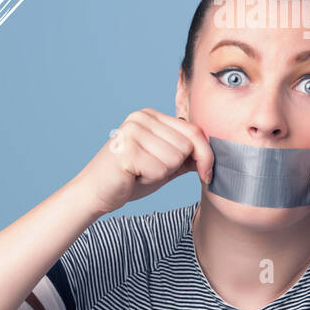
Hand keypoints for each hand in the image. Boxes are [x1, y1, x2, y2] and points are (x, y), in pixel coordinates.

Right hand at [73, 108, 213, 215]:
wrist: (95, 193)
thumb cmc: (131, 178)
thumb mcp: (165, 164)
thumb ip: (188, 156)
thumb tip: (214, 156)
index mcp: (151, 116)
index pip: (194, 131)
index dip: (205, 155)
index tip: (206, 174)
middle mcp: (141, 117)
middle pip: (187, 146)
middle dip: (175, 167)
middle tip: (149, 170)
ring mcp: (132, 131)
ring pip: (175, 159)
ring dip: (161, 174)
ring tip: (140, 172)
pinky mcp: (126, 150)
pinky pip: (161, 170)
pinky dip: (150, 180)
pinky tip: (133, 177)